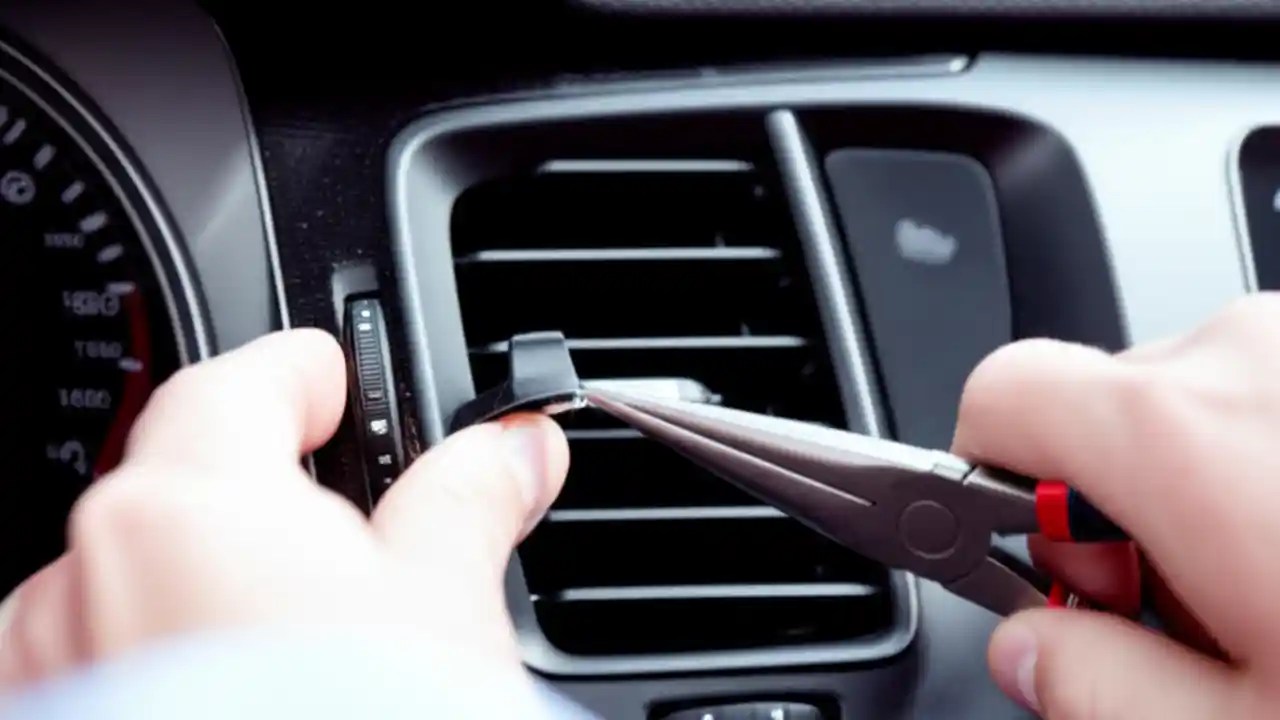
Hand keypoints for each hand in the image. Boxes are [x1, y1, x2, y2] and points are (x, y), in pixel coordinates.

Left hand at [0, 329, 568, 695]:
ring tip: (310, 647)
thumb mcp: (443, 607)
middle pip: (189, 488)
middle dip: (274, 501)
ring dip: (218, 590)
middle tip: (362, 530)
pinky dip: (172, 660)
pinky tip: (247, 702)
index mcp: (187, 507)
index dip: (302, 372)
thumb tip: (513, 447)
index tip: (335, 376)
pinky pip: (109, 663)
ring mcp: (50, 663)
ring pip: (143, 586)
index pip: (239, 383)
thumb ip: (469, 498)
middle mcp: (86, 576)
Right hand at [953, 294, 1279, 717]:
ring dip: (1200, 488)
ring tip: (1276, 592)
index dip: (984, 484)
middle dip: (1112, 510)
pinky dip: (1262, 460)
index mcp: (1181, 438)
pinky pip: (1264, 390)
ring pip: (1192, 401)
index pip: (997, 399)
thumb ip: (1097, 688)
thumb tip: (1033, 654)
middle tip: (1189, 614)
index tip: (1035, 558)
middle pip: (1096, 410)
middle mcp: (1245, 359)